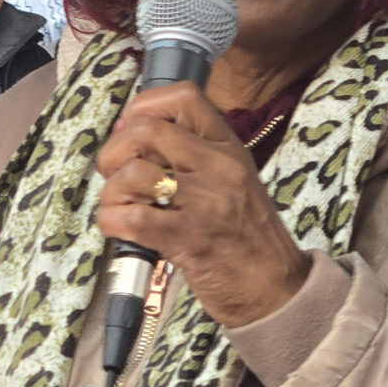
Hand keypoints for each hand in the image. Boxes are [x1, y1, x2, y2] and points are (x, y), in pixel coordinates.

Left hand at [94, 83, 310, 328]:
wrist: (276, 290)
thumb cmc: (248, 237)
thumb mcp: (233, 180)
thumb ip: (194, 155)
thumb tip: (133, 136)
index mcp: (228, 148)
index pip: (184, 97)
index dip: (144, 106)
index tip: (129, 129)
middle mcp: (219, 167)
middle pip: (146, 130)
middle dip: (114, 150)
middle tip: (113, 173)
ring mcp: (205, 202)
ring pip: (133, 173)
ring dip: (111, 191)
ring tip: (119, 206)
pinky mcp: (189, 239)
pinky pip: (132, 217)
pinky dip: (110, 220)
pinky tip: (117, 228)